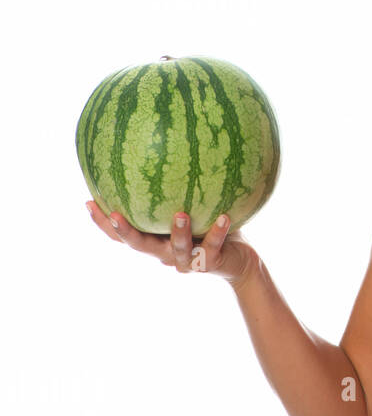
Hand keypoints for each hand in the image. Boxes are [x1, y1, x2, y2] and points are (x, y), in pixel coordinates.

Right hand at [85, 200, 255, 286]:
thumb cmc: (211, 228)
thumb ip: (175, 192)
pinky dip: (218, 231)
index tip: (88, 201)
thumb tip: (162, 152)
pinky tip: (224, 216)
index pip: (122, 235)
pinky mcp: (210, 263)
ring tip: (180, 214)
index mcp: (155, 241)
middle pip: (139, 246)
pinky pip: (214, 246)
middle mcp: (166, 254)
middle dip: (125, 232)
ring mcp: (188, 261)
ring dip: (178, 232)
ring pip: (178, 249)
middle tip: (114, 214)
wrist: (240, 261)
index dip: (103, 223)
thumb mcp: (192, 208)